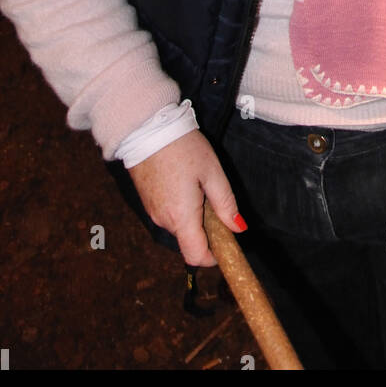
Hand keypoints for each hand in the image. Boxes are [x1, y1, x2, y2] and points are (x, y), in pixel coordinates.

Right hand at [128, 129, 244, 265]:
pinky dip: (180, 208)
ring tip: (198, 185)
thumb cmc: (183, 148)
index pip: (196, 257)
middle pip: (189, 241)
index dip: (213, 257)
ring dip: (193, 217)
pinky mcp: (146, 202)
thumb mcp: (212, 172)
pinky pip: (168, 214)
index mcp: (182, 217)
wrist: (147, 129)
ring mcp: (152, 212)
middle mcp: (164, 221)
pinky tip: (183, 182)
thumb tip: (238, 228)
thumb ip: (226, 204)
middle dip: (206, 230)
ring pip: (179, 227)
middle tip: (215, 200)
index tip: (226, 244)